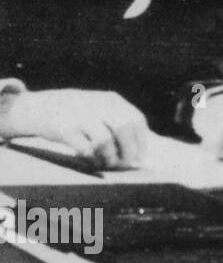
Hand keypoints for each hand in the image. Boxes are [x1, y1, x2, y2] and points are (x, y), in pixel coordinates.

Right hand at [1, 89, 148, 169]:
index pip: (136, 119)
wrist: (40, 107)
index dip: (142, 141)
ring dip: (109, 157)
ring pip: (105, 141)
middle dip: (128, 150)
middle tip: (126, 163)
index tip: (141, 157)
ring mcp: (81, 115)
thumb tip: (139, 152)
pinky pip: (86, 149)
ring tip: (107, 163)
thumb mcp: (100, 108)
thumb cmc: (78, 113)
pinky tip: (91, 160)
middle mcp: (98, 105)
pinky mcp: (65, 129)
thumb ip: (118, 123)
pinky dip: (92, 159)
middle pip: (124, 129)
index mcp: (111, 99)